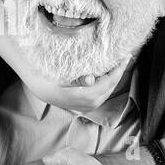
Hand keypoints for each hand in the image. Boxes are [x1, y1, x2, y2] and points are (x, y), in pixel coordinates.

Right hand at [12, 55, 128, 111]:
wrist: (40, 89)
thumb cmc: (50, 77)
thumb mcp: (60, 74)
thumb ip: (77, 78)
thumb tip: (91, 80)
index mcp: (81, 96)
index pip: (106, 83)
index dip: (117, 70)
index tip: (124, 57)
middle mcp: (86, 104)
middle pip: (109, 88)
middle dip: (118, 73)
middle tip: (124, 58)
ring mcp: (86, 107)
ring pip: (106, 92)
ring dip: (113, 79)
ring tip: (118, 64)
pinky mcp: (85, 106)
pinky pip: (101, 95)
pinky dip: (107, 85)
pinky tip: (108, 74)